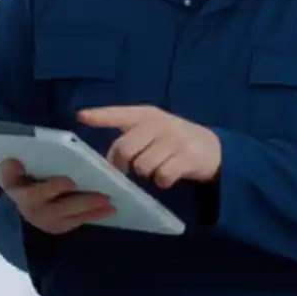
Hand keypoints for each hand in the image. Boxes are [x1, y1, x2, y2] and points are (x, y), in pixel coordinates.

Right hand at [0, 158, 116, 234]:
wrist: (40, 195)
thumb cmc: (41, 168)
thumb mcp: (34, 158)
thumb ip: (29, 155)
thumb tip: (22, 157)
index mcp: (12, 180)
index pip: (5, 174)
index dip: (8, 170)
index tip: (17, 161)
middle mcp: (22, 201)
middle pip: (36, 199)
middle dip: (56, 190)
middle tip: (75, 183)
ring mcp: (38, 217)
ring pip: (60, 214)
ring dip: (84, 207)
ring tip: (106, 200)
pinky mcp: (55, 226)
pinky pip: (73, 222)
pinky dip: (92, 215)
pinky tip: (109, 209)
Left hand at [79, 106, 220, 188]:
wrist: (214, 148)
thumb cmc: (175, 140)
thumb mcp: (155, 129)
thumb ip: (132, 137)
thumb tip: (108, 161)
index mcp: (147, 114)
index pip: (119, 114)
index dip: (100, 115)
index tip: (81, 117)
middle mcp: (159, 123)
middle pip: (125, 149)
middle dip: (122, 165)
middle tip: (129, 170)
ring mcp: (174, 139)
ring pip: (142, 166)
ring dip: (146, 174)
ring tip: (156, 169)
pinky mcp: (187, 156)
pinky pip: (162, 176)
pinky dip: (162, 182)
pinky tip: (170, 176)